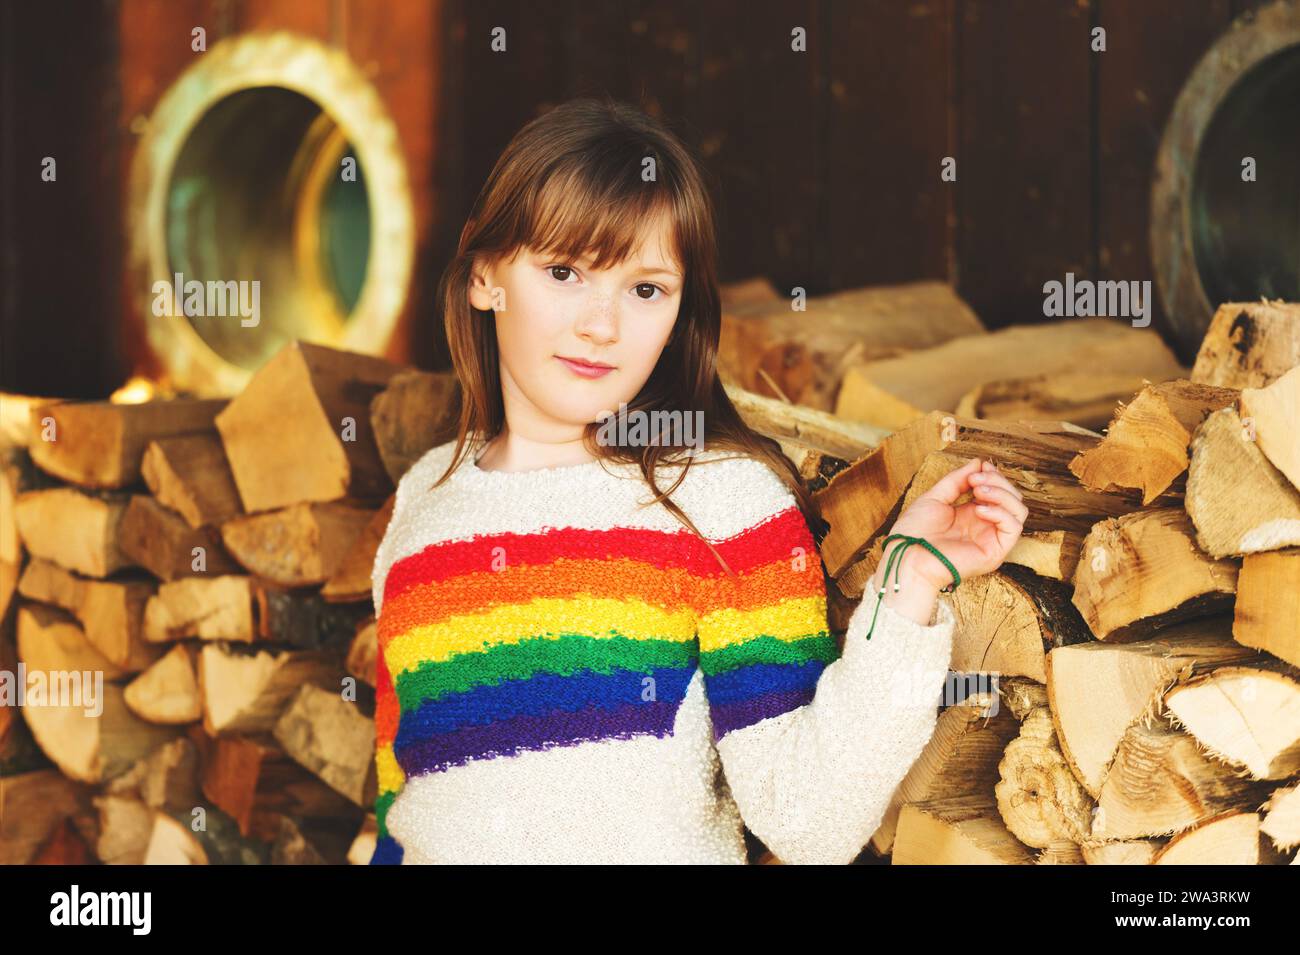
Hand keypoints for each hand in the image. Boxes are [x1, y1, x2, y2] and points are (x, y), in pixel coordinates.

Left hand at [879, 457, 1026, 591]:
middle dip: (998, 482)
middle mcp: (985, 526)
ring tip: (978, 491)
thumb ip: (956, 480)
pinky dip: (1000, 512)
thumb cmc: (914, 532)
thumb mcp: (935, 497)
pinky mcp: (995, 553)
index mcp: (972, 514)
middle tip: (975, 479)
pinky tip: (978, 509)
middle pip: (1012, 498)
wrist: (907, 557)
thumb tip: (978, 462)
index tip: (981, 466)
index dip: (994, 475)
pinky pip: (1013, 527)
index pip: (999, 491)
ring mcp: (991, 540)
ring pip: (1018, 511)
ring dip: (1001, 494)